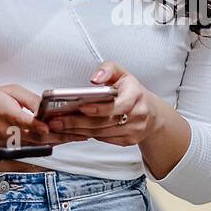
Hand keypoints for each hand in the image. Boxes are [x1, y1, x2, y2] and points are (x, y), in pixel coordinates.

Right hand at [0, 84, 77, 145]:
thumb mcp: (9, 92)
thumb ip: (29, 99)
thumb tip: (47, 106)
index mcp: (6, 114)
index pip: (23, 122)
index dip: (36, 125)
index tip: (47, 126)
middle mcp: (10, 132)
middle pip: (38, 136)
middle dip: (60, 134)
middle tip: (81, 130)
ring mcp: (13, 144)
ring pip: (41, 144)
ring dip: (61, 140)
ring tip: (81, 134)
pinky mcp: (15, 149)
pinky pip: (37, 147)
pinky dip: (53, 143)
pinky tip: (67, 138)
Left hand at [46, 61, 161, 146]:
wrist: (152, 114)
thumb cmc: (132, 92)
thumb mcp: (122, 74)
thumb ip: (107, 70)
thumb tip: (95, 79)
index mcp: (136, 95)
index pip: (117, 105)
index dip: (98, 108)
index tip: (80, 107)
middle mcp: (137, 114)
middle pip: (104, 122)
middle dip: (78, 122)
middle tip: (58, 120)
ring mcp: (134, 130)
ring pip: (101, 133)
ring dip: (79, 130)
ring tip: (60, 126)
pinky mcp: (129, 141)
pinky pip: (104, 140)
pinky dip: (87, 136)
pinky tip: (74, 131)